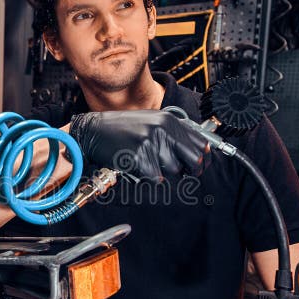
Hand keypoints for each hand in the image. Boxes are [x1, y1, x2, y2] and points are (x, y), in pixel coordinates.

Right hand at [69, 110, 207, 179]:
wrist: (96, 130)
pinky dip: (147, 176)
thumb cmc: (123, 128)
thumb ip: (174, 133)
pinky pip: (155, 178)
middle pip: (194, 160)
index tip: (200, 165)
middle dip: (191, 171)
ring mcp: (151, 144)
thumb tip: (198, 151)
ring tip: (147, 161)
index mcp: (169, 120)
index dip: (203, 159)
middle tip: (182, 172)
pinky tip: (137, 164)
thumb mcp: (152, 122)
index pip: (201, 143)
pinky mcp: (140, 158)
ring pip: (173, 171)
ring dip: (162, 172)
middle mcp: (163, 130)